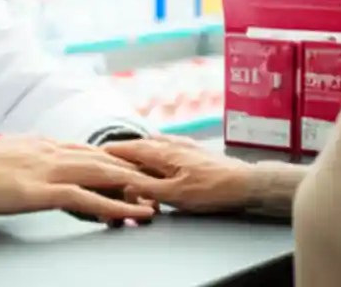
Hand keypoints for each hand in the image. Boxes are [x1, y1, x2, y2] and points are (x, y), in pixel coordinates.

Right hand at [0, 135, 160, 221]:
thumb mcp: (12, 154)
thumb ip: (34, 157)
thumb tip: (46, 163)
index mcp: (47, 144)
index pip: (93, 150)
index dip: (120, 160)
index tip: (142, 169)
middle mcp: (54, 152)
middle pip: (106, 160)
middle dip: (137, 172)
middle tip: (162, 183)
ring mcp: (49, 170)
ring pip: (102, 175)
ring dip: (132, 188)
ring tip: (156, 200)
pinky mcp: (40, 191)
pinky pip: (83, 198)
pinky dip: (109, 206)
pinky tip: (126, 214)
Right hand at [101, 135, 251, 213]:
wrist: (246, 182)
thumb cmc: (212, 189)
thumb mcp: (175, 195)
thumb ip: (147, 188)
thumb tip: (124, 184)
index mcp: (162, 153)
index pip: (129, 149)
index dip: (110, 151)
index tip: (94, 153)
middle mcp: (171, 144)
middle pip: (139, 145)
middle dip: (122, 152)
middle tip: (105, 157)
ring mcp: (184, 146)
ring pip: (153, 145)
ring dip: (139, 150)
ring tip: (127, 156)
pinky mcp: (194, 151)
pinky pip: (167, 146)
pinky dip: (156, 150)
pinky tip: (159, 152)